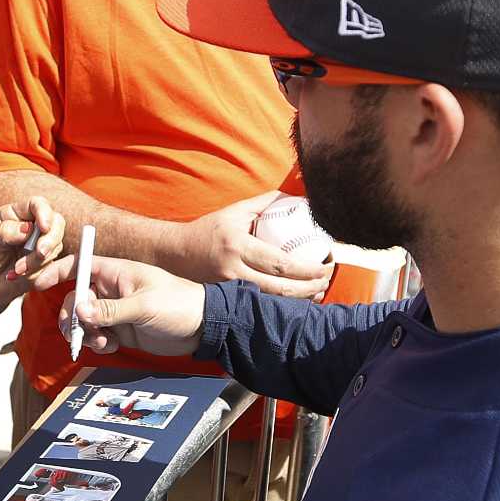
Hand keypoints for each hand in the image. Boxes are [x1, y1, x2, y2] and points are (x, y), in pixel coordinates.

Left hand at [0, 197, 67, 330]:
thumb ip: (2, 234)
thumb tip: (26, 228)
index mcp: (13, 215)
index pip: (37, 204)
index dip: (44, 212)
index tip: (43, 227)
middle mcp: (29, 228)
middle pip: (56, 223)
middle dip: (50, 239)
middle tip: (39, 253)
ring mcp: (38, 247)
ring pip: (55, 248)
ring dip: (37, 262)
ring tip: (15, 270)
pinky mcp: (42, 267)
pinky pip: (53, 269)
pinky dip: (38, 275)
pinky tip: (16, 277)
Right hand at [32, 254, 205, 356]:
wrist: (202, 328)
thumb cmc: (179, 304)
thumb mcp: (144, 306)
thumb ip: (110, 310)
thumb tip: (79, 312)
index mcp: (115, 273)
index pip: (79, 265)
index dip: (56, 272)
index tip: (38, 284)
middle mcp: (111, 290)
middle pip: (75, 300)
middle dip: (72, 317)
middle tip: (77, 333)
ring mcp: (114, 311)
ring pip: (83, 321)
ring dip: (85, 334)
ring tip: (102, 341)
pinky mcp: (120, 330)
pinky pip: (97, 336)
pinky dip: (98, 343)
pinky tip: (112, 346)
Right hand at [167, 192, 332, 297]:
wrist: (173, 253)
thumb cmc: (207, 230)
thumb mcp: (235, 211)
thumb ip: (264, 203)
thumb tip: (295, 196)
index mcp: (238, 247)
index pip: (279, 263)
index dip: (306, 270)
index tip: (325, 267)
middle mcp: (232, 270)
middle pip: (279, 289)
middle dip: (308, 288)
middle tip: (326, 282)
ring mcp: (227, 288)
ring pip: (270, 301)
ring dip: (298, 300)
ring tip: (317, 293)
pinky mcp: (224, 299)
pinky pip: (257, 304)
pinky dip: (278, 304)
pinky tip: (294, 302)